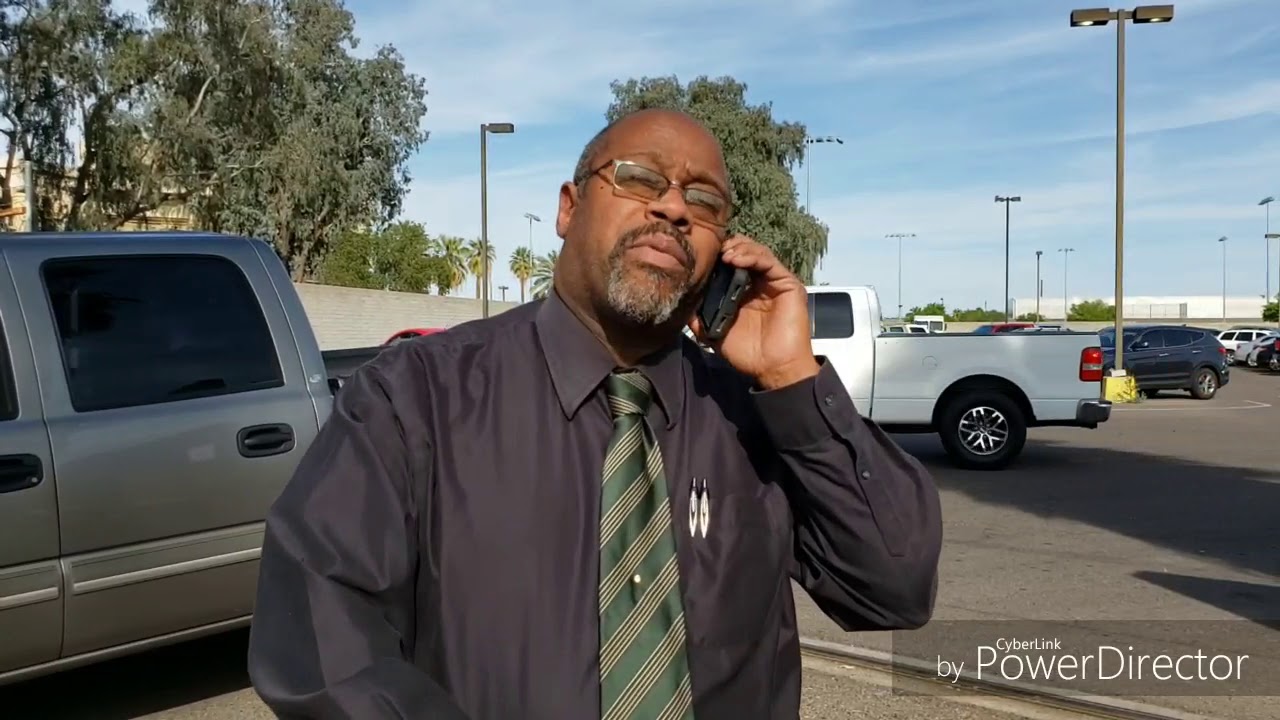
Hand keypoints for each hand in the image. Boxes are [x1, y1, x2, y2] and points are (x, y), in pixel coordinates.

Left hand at [688, 236, 820, 389]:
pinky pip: (769, 261)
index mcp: (743, 292)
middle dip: (727, 246)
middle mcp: (760, 283)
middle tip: (712, 250)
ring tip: (723, 254)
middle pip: (744, 252)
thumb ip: (699, 318)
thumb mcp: (715, 333)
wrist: (772, 369)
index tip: (700, 256)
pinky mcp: (788, 284)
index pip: (730, 264)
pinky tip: (735, 259)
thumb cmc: (748, 354)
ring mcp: (774, 282)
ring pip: (757, 251)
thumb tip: (682, 305)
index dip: (716, 257)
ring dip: (738, 248)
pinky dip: (752, 255)